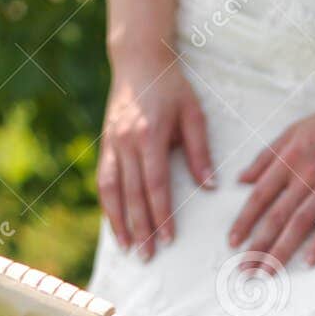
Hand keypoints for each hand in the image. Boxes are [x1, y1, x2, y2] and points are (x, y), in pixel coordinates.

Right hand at [98, 49, 214, 259]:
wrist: (139, 59)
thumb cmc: (173, 87)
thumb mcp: (194, 114)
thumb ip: (200, 152)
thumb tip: (210, 187)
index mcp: (150, 135)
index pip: (155, 184)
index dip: (161, 214)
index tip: (169, 239)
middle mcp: (127, 142)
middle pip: (132, 194)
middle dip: (141, 227)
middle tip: (148, 256)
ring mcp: (112, 143)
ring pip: (112, 190)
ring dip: (118, 222)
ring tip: (128, 248)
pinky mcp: (105, 143)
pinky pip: (104, 180)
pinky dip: (108, 205)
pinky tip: (115, 224)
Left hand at [229, 97, 314, 270]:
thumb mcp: (293, 130)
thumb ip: (266, 156)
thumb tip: (241, 179)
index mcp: (289, 158)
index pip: (260, 195)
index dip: (244, 220)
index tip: (232, 241)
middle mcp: (306, 174)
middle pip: (276, 216)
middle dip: (258, 245)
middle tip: (245, 269)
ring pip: (300, 223)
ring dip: (282, 250)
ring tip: (267, 272)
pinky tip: (309, 261)